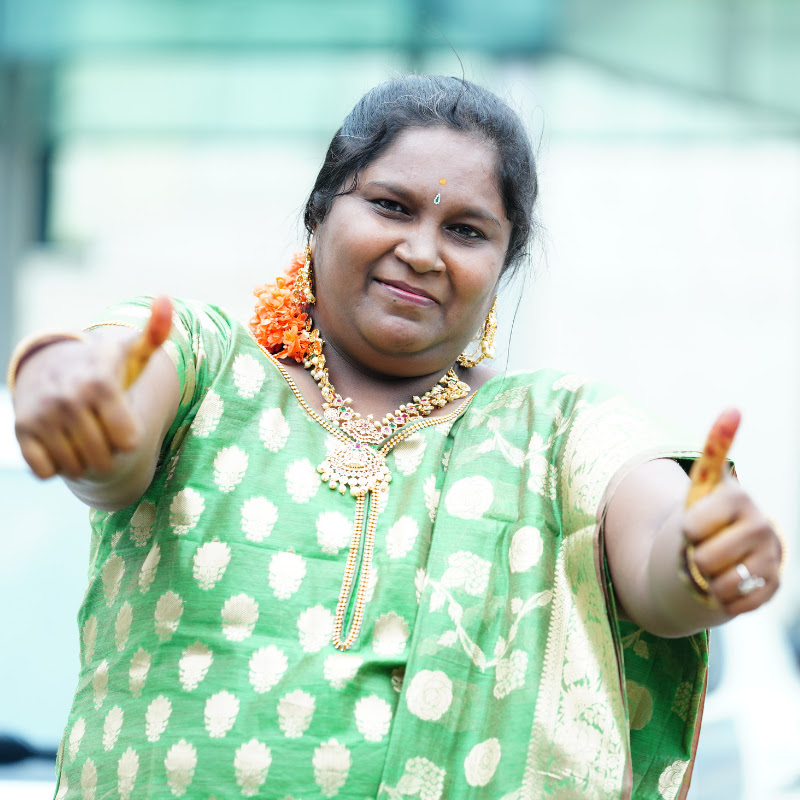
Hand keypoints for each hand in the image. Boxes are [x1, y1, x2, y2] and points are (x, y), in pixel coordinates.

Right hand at [13, 297, 172, 479]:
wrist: (52, 367)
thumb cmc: (107, 366)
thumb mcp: (133, 351)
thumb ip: (157, 332)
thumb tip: (165, 298)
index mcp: (100, 382)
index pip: (127, 440)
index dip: (129, 438)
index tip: (124, 422)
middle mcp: (68, 397)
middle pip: (103, 459)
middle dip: (108, 453)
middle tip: (103, 431)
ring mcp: (41, 414)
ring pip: (76, 468)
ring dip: (84, 461)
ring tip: (84, 435)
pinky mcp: (20, 430)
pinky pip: (46, 472)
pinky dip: (56, 466)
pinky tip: (60, 442)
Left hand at [683, 409, 781, 615]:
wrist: (724, 552)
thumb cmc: (705, 517)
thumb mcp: (701, 486)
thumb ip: (714, 452)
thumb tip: (734, 408)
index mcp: (736, 498)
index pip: (700, 518)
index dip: (691, 526)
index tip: (692, 524)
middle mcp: (759, 524)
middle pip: (706, 555)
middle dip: (694, 556)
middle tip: (701, 546)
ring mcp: (769, 556)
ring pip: (721, 581)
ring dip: (707, 580)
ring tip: (713, 566)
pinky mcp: (773, 584)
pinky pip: (737, 601)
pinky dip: (724, 599)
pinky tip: (727, 585)